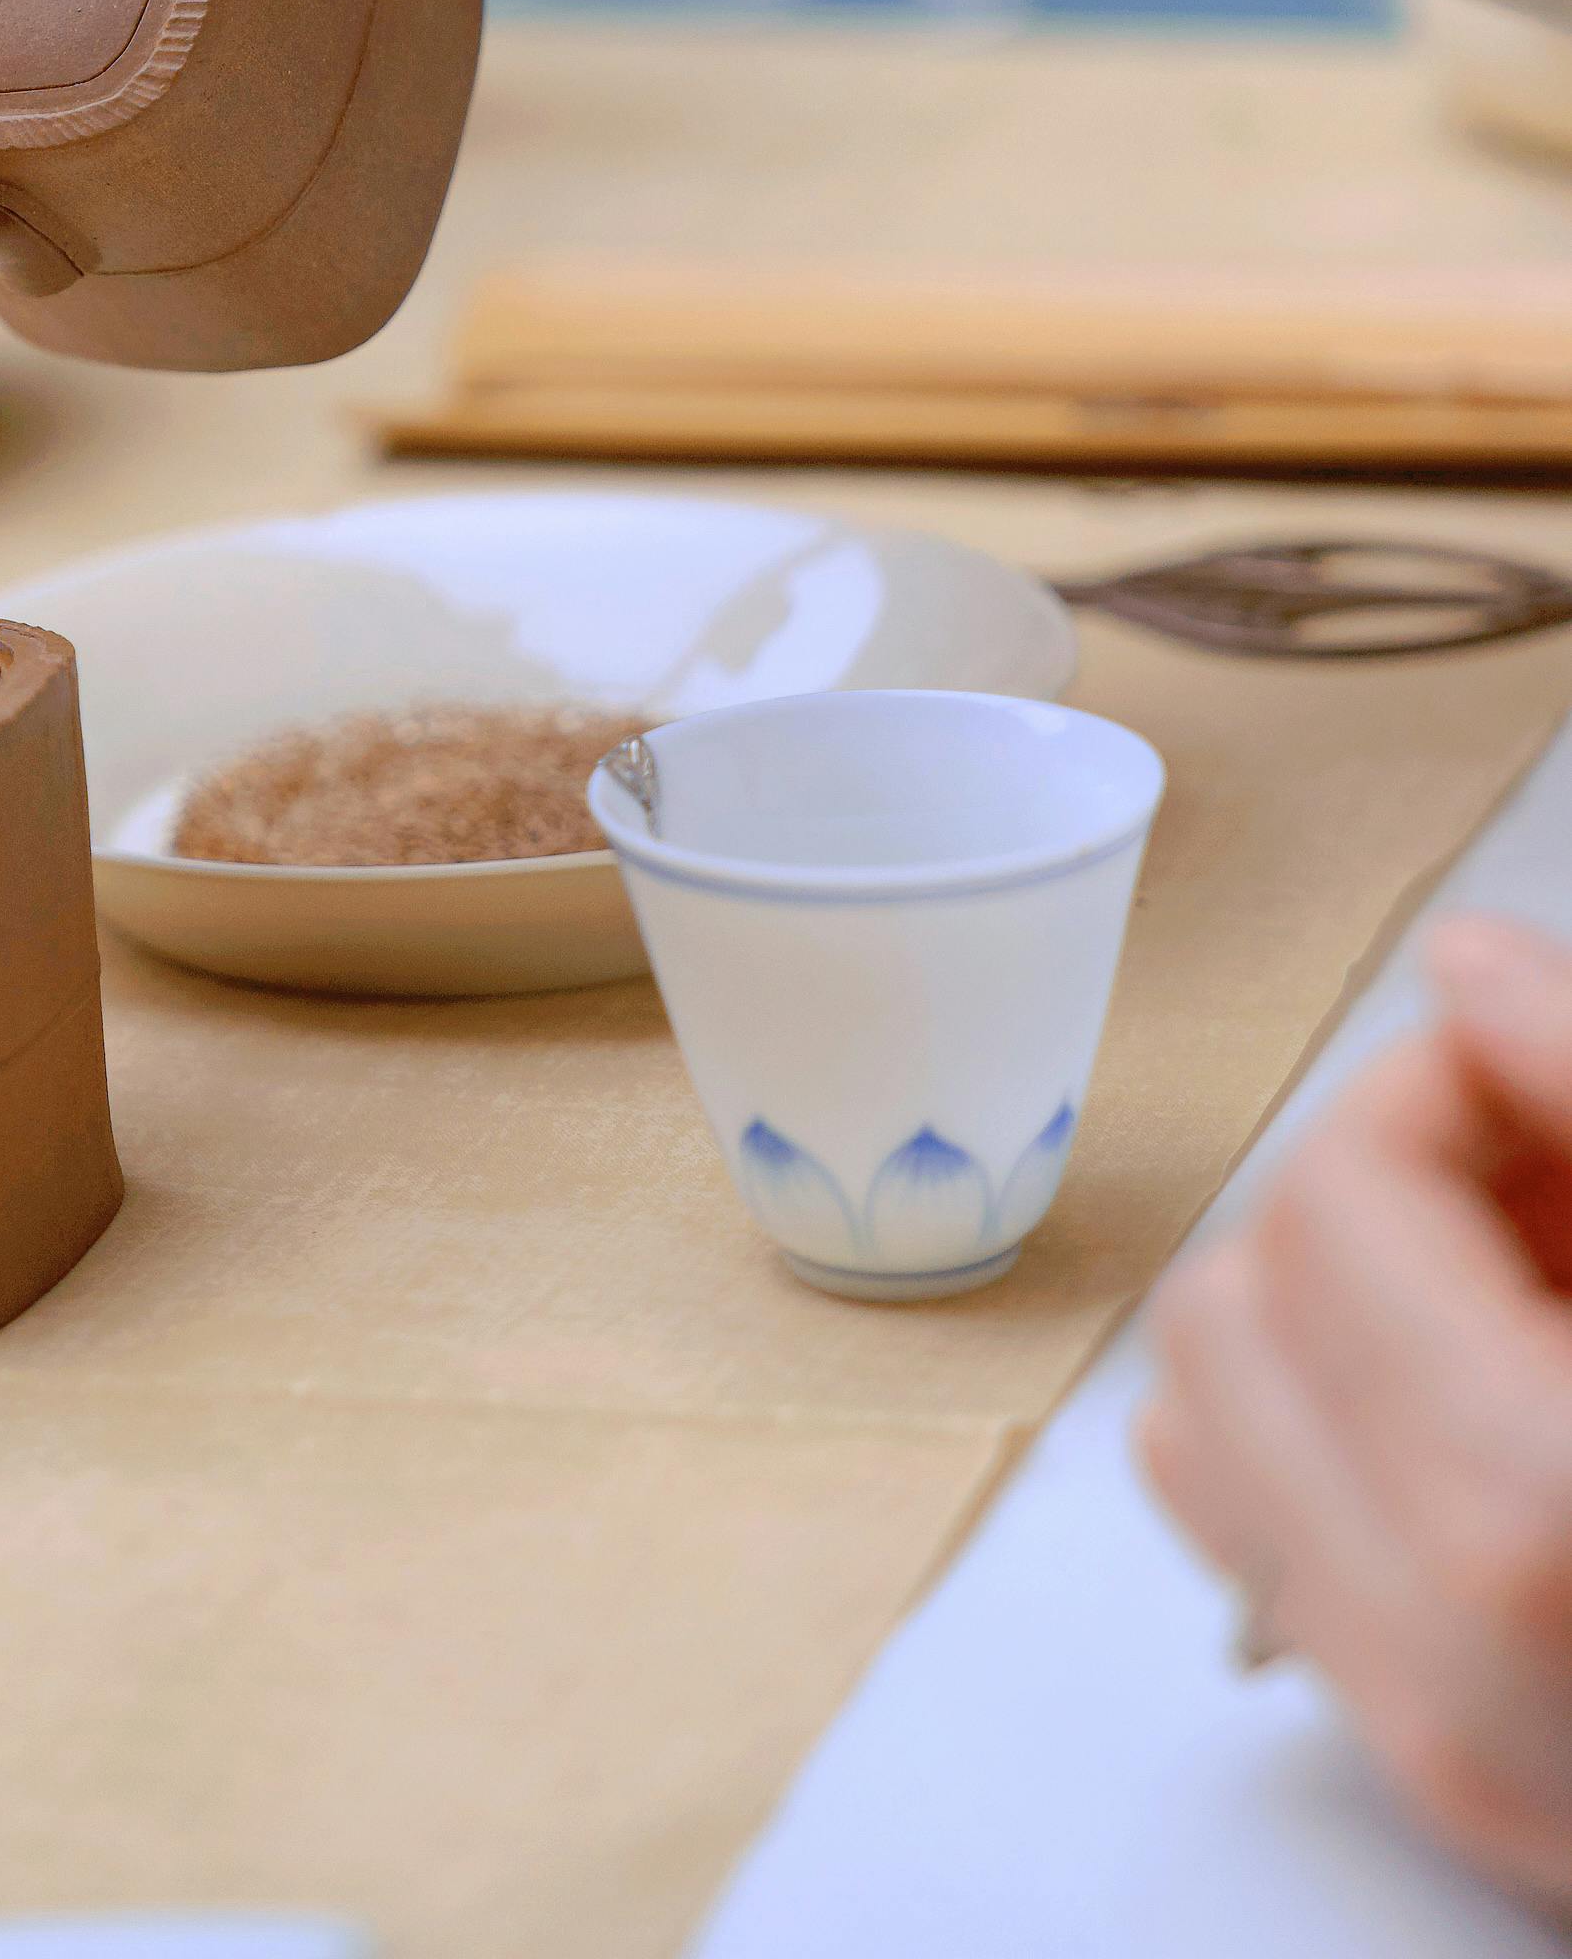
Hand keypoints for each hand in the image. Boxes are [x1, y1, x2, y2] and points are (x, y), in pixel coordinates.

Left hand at [1138, 913, 1571, 1903]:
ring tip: (1545, 1298)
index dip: (1443, 1091)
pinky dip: (1352, 1440)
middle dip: (1389, 1200)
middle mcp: (1456, 1660)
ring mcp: (1442, 1745)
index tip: (1540, 1076)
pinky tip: (1520, 1411)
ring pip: (1222, 1420)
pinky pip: (1273, 1547)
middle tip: (1562, 1190)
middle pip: (1246, 1297)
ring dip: (1350, 1318)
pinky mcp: (1453, 1787)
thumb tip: (1466, 973)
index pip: (1337, 1194)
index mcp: (1544, 1511)